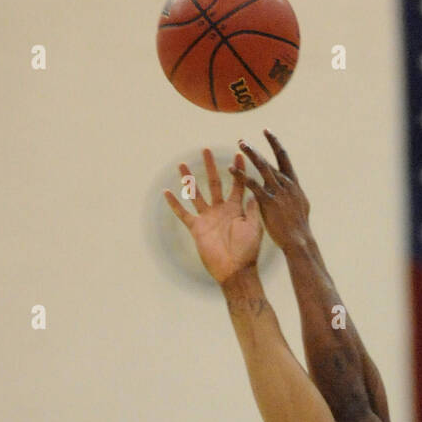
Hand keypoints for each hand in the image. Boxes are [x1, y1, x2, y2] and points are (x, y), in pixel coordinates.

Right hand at [163, 148, 261, 285]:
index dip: (238, 170)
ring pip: (196, 194)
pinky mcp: (197, 228)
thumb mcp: (254, 227)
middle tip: (205, 150)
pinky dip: (174, 204)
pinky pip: (183, 214)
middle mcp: (221, 210)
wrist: (235, 271)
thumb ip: (253, 208)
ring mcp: (208, 218)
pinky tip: (166, 192)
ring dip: (189, 180)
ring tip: (181, 164)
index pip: (237, 184)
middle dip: (210, 167)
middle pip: (214, 183)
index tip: (238, 154)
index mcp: (236, 209)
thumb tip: (255, 188)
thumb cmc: (248, 251)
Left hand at [229, 131, 311, 251]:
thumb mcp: (300, 205)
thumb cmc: (299, 226)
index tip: (267, 132)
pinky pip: (252, 185)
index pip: (283, 158)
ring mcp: (277, 191)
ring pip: (262, 167)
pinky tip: (231, 169)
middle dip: (255, 150)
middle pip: (269, 161)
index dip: (275, 144)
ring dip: (250, 154)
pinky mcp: (269, 201)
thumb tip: (292, 187)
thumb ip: (292, 194)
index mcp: (293, 183)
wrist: (299, 240)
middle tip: (241, 141)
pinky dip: (241, 176)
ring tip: (239, 145)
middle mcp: (286, 184)